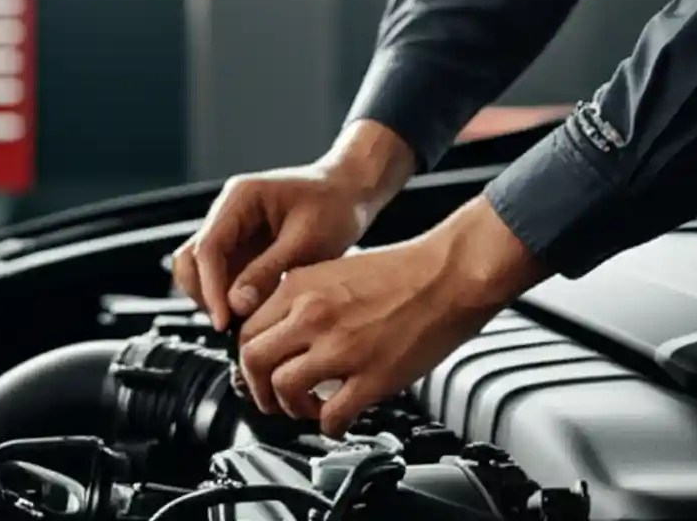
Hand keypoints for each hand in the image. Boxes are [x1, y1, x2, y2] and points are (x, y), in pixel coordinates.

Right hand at [172, 121, 415, 329]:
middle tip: (230, 324)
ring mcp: (231, 231)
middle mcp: (227, 212)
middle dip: (204, 293)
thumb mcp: (307, 240)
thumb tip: (235, 305)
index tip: (224, 320)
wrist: (350, 191)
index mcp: (240, 198)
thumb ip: (268, 270)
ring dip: (214, 297)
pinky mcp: (241, 247)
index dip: (211, 287)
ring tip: (243, 322)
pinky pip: (223, 275)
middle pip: (191, 259)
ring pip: (200, 270)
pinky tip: (252, 313)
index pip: (208, 247)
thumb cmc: (335, 206)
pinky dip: (229, 296)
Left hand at [237, 196, 547, 436]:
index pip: (245, 331)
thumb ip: (299, 298)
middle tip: (271, 398)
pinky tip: (336, 422)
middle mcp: (311, 315)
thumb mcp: (331, 270)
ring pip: (283, 389)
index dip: (247, 359)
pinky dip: (329, 426)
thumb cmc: (401, 271)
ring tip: (306, 409)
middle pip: (253, 362)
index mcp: (298, 287)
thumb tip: (277, 330)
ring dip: (290, 408)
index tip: (257, 372)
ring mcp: (341, 347)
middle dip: (257, 388)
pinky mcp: (372, 376)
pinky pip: (332, 415)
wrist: (450, 273)